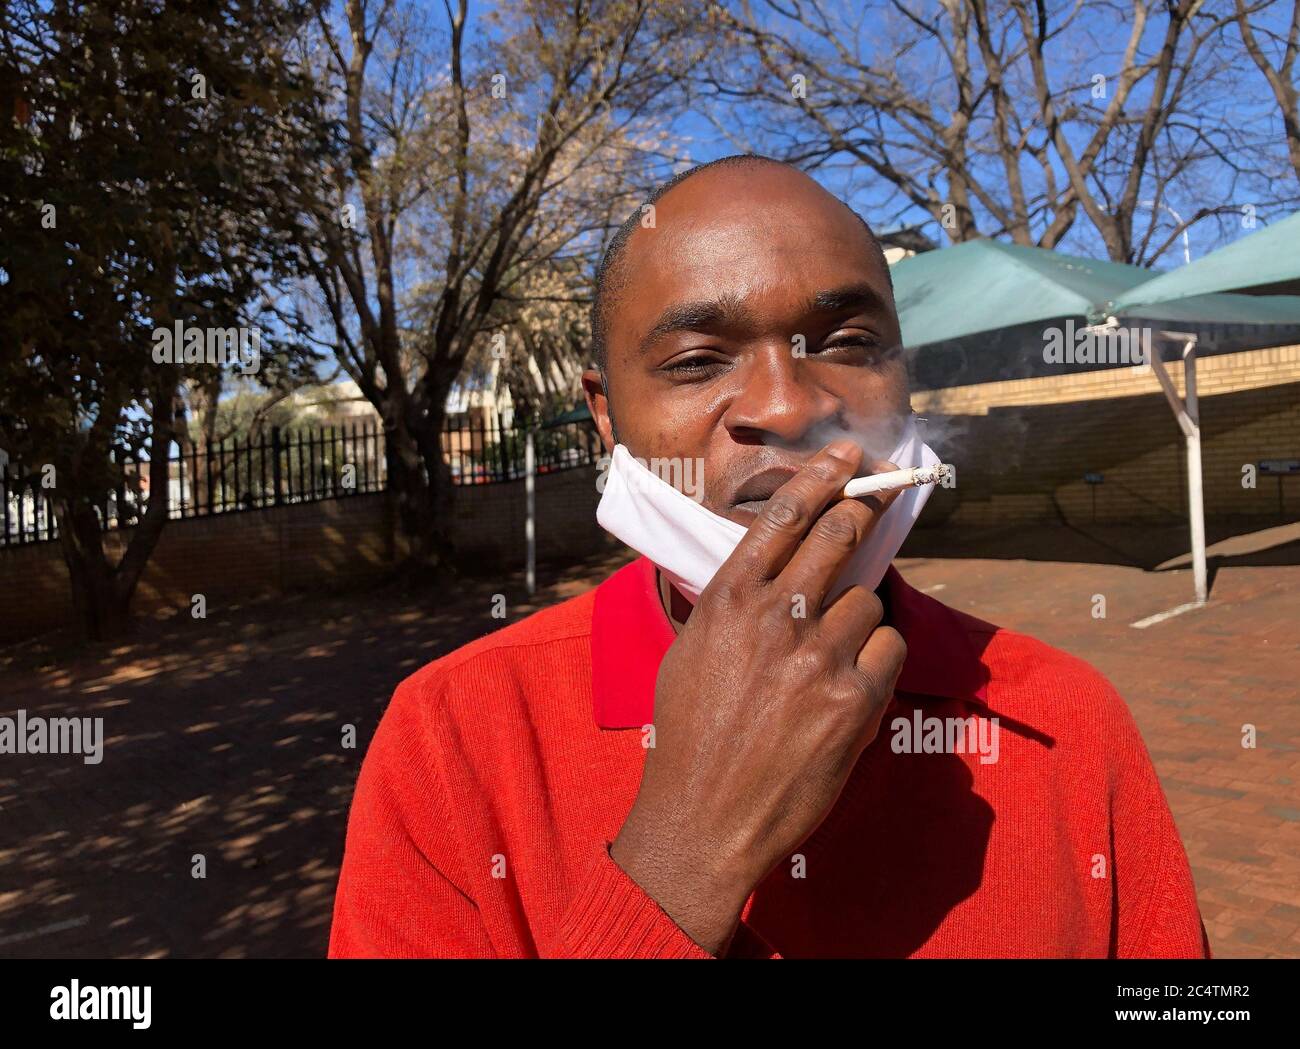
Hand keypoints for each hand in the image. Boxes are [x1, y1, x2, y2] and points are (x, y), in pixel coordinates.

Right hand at [610, 438, 906, 953]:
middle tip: (870, 509)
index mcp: (727, 601)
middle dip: (861, 517)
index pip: (783, 516)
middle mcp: (775, 618)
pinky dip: (877, 660)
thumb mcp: (689, 654)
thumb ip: (731, 607)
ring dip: (856, 618)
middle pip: (840, 537)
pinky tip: (849, 684)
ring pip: (867, 602)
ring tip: (829, 654)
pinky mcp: (855, 701)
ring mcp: (818, 657)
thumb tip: (768, 572)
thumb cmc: (689, 738)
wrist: (704, 819)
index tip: (845, 457)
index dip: (820, 478)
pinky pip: (888, 650)